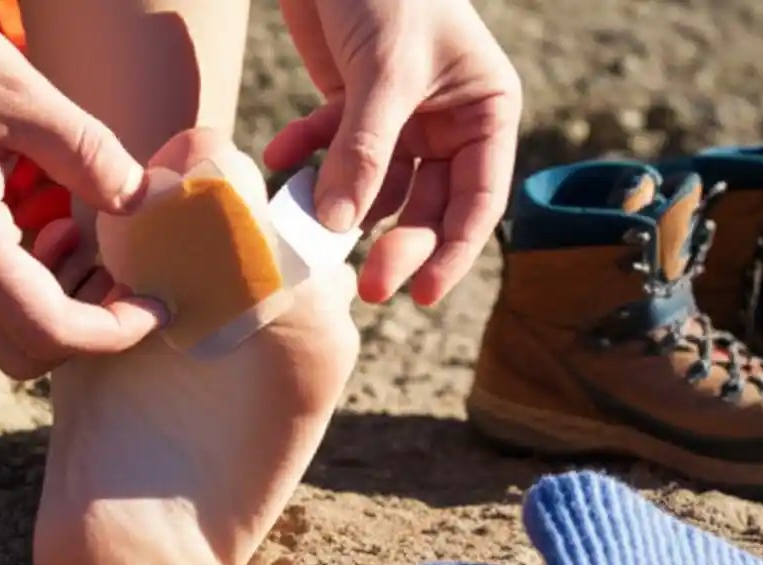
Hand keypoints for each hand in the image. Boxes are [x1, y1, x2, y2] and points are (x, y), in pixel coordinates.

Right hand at [0, 0, 165, 378]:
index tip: (159, 304)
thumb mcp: (20, 92)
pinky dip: (24, 285)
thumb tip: (144, 205)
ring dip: (56, 307)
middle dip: (89, 332)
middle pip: (23, 354)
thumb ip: (90, 156)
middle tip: (130, 283)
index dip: (116, 332)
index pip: (49, 332)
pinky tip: (45, 228)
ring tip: (84, 240)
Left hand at [264, 0, 521, 305]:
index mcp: (484, 111)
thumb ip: (364, 152)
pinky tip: (278, 158)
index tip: (420, 294)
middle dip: (394, 242)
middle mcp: (448, 120)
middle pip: (427, 203)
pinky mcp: (352, 104)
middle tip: (366, 286)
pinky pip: (332, 150)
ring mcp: (400, 115)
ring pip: (375, 185)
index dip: (453, 251)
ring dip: (340, 204)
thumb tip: (337, 230)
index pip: (478, 199)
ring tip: (303, 222)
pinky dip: (305, 158)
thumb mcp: (384, 72)